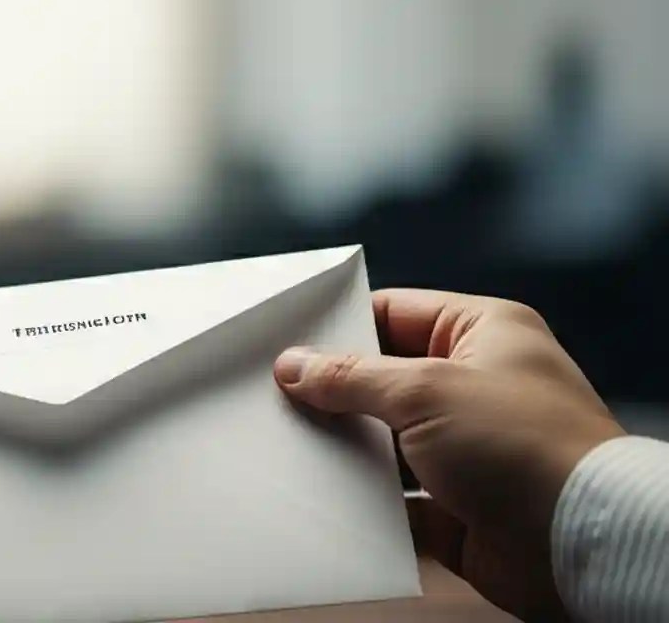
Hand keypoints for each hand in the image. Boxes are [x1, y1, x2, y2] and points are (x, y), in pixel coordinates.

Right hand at [273, 288, 624, 621]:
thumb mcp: (424, 391)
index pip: (394, 312)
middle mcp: (477, 385)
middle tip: (273, 395)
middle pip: (384, 378)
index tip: (285, 342)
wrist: (582, 542)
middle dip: (333, 391)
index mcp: (483, 333)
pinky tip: (321, 495)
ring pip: (385, 439)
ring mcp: (467, 448)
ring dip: (345, 447)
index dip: (340, 326)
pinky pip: (395, 498)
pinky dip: (364, 500)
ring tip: (286, 444)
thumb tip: (292, 365)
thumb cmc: (521, 444)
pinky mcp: (458, 504)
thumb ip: (351, 377)